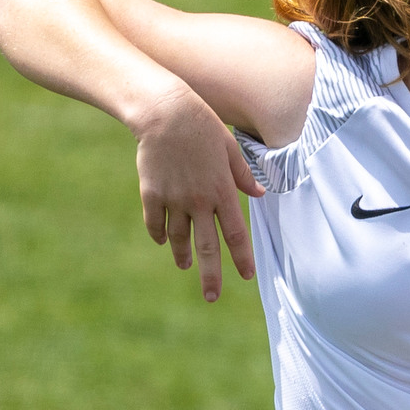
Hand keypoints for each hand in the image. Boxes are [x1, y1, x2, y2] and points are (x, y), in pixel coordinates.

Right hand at [131, 83, 263, 300]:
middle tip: (212, 297)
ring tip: (185, 266)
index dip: (241, 257)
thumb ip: (242, 175)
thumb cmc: (203, 126)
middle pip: (206, 246)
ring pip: (179, 238)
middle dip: (210, 275)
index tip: (247, 276)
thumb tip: (258, 194)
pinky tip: (164, 242)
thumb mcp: (230, 148)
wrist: (164, 113)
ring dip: (182, 255)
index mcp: (222, 191)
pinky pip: (156, 223)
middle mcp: (198, 200)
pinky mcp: (151, 193)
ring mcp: (172, 199)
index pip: (235, 233)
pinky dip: (160, 235)